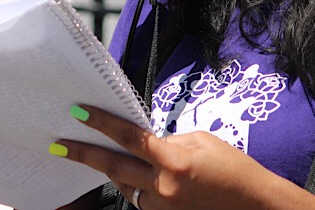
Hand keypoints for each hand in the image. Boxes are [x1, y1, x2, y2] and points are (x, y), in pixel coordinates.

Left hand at [53, 105, 314, 209]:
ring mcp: (162, 208)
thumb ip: (168, 141)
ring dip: (120, 171)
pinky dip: (140, 187)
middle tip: (59, 146)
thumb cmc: (233, 168)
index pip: (129, 137)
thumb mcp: (201, 141)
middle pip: (113, 166)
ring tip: (114, 158)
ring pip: (127, 185)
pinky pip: (142, 199)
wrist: (256, 206)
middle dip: (83, 155)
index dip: (101, 123)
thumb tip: (146, 141)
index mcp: (173, 161)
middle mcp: (163, 187)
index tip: (78, 113)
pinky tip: (148, 178)